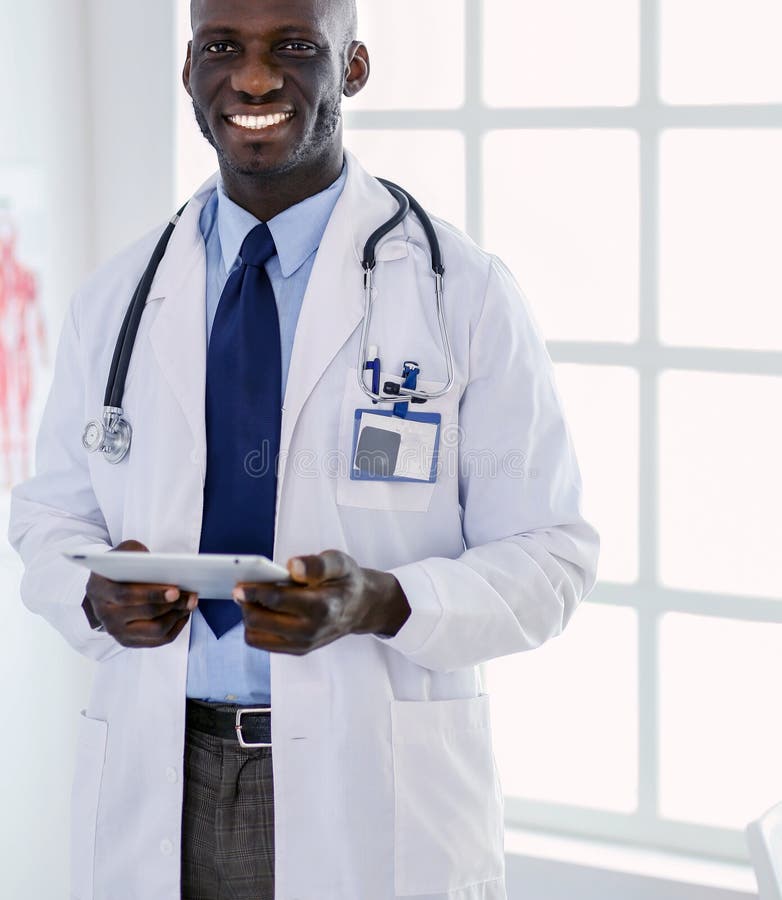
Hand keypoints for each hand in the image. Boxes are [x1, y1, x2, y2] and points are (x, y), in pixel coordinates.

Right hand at [82, 540, 197, 647]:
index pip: (126, 595)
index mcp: (99, 589)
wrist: (104, 589)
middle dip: (173, 604)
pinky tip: (183, 614)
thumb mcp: (122, 553)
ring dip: (177, 616)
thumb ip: (137, 553)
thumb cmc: (118, 568)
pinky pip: (158, 640)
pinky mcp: (128, 641)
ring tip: (190, 604)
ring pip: (154, 630)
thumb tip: (161, 565)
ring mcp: (116, 631)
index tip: (175, 590)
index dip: (153, 594)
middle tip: (192, 596)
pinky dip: (175, 627)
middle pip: (145, 613)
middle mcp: (105, 614)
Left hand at [234, 550, 410, 655]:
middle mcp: (311, 630)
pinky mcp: (296, 650)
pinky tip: (263, 610)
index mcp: (322, 606)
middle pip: (260, 621)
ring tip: (255, 599)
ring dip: (249, 615)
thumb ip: (316, 564)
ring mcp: (303, 644)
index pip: (278, 601)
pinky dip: (255, 627)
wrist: (360, 606)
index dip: (254, 592)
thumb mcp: (339, 563)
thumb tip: (293, 567)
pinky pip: (261, 642)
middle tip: (242, 587)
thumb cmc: (345, 581)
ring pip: (255, 634)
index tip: (238, 585)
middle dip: (246, 603)